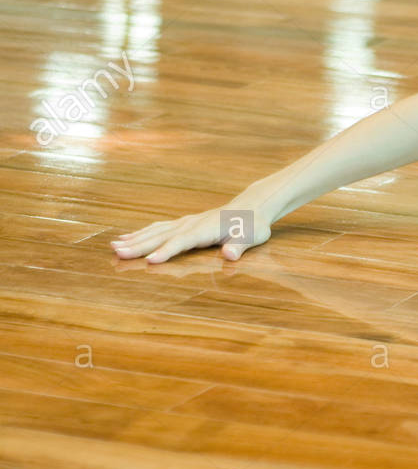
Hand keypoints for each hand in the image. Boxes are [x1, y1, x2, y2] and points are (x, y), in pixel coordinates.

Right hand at [111, 201, 271, 262]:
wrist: (252, 206)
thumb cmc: (253, 225)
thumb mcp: (253, 237)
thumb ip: (240, 246)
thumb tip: (229, 256)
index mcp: (206, 228)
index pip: (183, 241)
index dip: (167, 251)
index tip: (150, 261)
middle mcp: (192, 223)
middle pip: (162, 235)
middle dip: (139, 245)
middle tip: (117, 253)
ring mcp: (186, 222)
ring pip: (156, 230)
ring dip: (135, 239)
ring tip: (113, 246)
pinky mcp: (184, 223)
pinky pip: (159, 228)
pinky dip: (142, 233)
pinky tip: (127, 238)